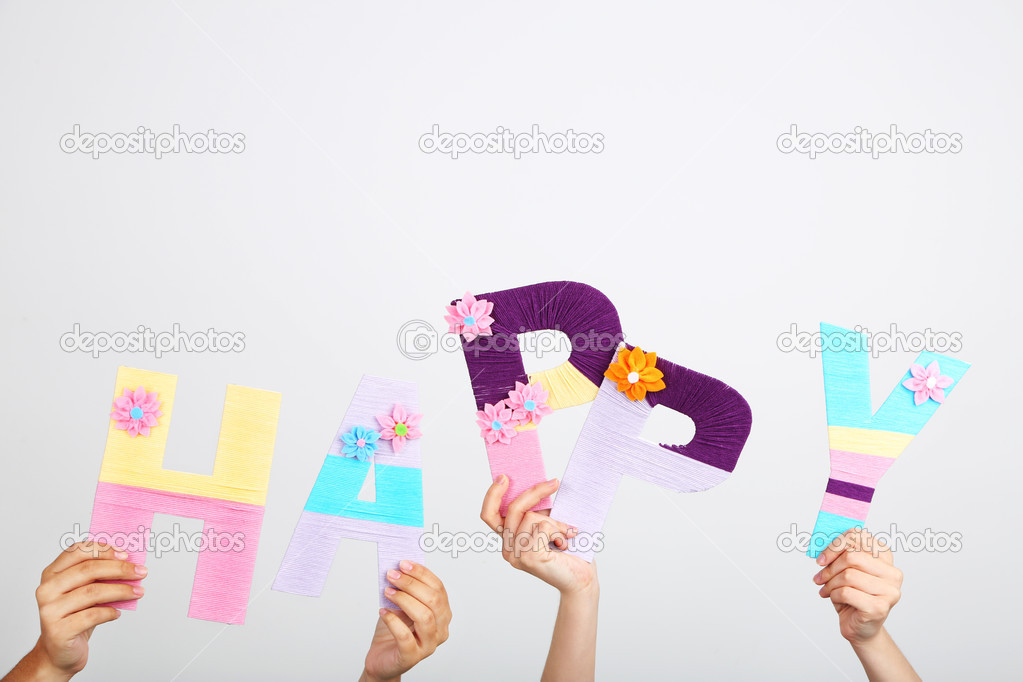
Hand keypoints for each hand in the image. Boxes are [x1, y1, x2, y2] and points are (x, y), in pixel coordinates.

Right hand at [4, 541, 145, 681]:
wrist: (59, 650)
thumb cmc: (76, 615)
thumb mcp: (85, 590)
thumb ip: (100, 575)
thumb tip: (131, 563)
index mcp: (52, 573)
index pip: (77, 550)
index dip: (104, 549)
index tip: (126, 554)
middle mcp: (47, 589)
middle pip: (88, 570)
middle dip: (120, 569)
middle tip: (141, 572)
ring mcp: (50, 610)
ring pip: (92, 592)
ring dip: (121, 590)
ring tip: (138, 592)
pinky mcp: (58, 631)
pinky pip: (92, 616)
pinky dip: (110, 612)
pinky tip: (117, 612)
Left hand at [360, 561, 450, 681]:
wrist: (382, 658)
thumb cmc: (393, 631)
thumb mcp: (401, 606)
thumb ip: (405, 591)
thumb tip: (399, 569)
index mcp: (442, 613)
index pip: (438, 588)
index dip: (421, 573)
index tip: (404, 563)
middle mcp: (441, 629)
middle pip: (433, 600)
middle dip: (411, 584)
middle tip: (392, 575)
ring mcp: (428, 645)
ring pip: (424, 616)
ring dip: (403, 599)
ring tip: (388, 591)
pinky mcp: (412, 657)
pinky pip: (405, 636)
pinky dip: (392, 621)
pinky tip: (383, 611)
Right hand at [480, 475, 596, 595]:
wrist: (580, 579)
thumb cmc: (567, 553)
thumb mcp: (548, 526)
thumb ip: (537, 512)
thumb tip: (539, 485)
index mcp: (509, 539)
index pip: (489, 515)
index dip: (493, 495)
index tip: (504, 477)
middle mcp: (508, 549)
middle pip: (513, 509)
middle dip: (535, 492)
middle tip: (554, 483)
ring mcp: (516, 555)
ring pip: (531, 517)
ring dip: (555, 522)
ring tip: (566, 534)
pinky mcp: (529, 558)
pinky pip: (542, 528)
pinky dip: (558, 531)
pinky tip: (564, 544)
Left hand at [814, 529, 902, 644]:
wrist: (861, 627)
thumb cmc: (853, 595)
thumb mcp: (845, 570)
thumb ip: (839, 554)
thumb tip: (820, 545)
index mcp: (885, 557)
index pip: (858, 536)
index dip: (834, 545)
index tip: (822, 558)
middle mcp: (892, 573)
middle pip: (852, 556)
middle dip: (830, 567)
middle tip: (820, 577)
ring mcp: (889, 591)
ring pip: (848, 575)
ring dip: (830, 583)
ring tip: (827, 589)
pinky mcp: (880, 608)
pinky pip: (846, 593)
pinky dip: (833, 595)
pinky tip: (835, 599)